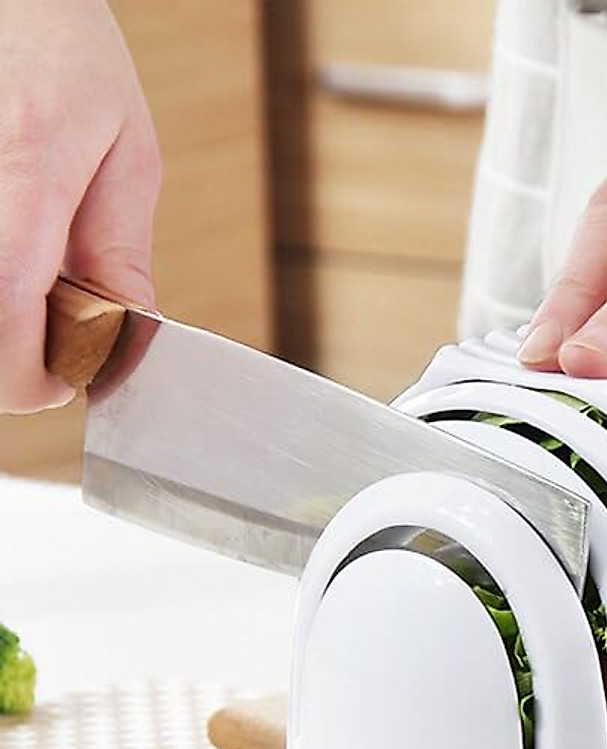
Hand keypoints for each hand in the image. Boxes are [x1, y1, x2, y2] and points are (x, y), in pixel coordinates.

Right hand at [0, 0, 158, 412]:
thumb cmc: (55, 37)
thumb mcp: (122, 146)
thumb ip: (119, 248)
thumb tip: (126, 327)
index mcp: (22, 180)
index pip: (6, 321)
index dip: (28, 378)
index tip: (58, 383)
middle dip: (8, 354)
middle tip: (46, 334)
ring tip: (27, 276)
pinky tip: (11, 248)